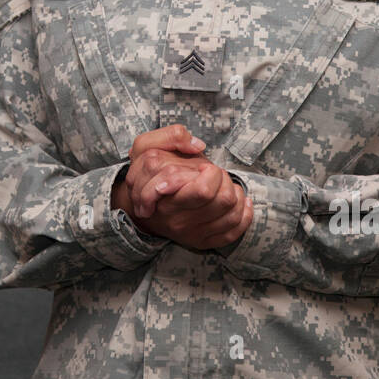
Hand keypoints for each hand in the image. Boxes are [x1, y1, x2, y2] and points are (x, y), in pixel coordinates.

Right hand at [114, 124, 251, 249]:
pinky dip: (243, 215)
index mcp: (166, 196)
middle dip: (225, 181)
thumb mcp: (146, 145)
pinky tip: (240, 201)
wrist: (136, 203)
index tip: (204, 167)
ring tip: (225, 185)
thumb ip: (171, 136)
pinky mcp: (200, 242)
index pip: (203, 191)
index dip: (211, 173)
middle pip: (223, 201)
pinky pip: (232, 233)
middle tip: (215, 174)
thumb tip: (198, 146)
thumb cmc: (146, 172)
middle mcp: (177, 219)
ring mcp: (189, 233)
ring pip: (231, 215)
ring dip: (235, 194)